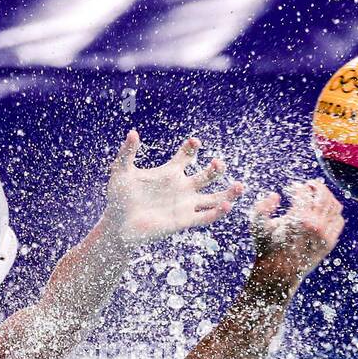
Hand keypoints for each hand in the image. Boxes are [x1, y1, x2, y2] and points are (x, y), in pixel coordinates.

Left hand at [102, 130, 244, 244]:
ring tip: (240, 186)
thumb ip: (127, 153)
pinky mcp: (184, 221)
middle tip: (217, 163)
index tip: (194, 143)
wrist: (118, 226)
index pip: (187, 156)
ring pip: (213, 198)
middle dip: (215, 169)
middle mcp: (181, 188)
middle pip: (207, 176)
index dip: (192, 148)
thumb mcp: (120, 172)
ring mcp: (184, 205)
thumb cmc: (118, 198)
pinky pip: (205, 217)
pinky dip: (218, 212)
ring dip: (228, 193)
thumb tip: (133, 132)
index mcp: (169, 173)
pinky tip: (227, 206)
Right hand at [249, 180, 345, 291]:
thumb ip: (261, 206)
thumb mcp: (257, 226)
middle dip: (315, 186)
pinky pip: (339, 221)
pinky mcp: (329, 242)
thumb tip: (276, 195)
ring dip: (327, 197)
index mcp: (298, 218)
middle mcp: (314, 224)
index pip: (305, 191)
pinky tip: (324, 211)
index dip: (298, 186)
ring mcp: (324, 233)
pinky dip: (334, 212)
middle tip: (309, 185)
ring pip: (334, 205)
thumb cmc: (267, 248)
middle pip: (323, 194)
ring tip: (318, 196)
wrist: (279, 273)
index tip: (293, 187)